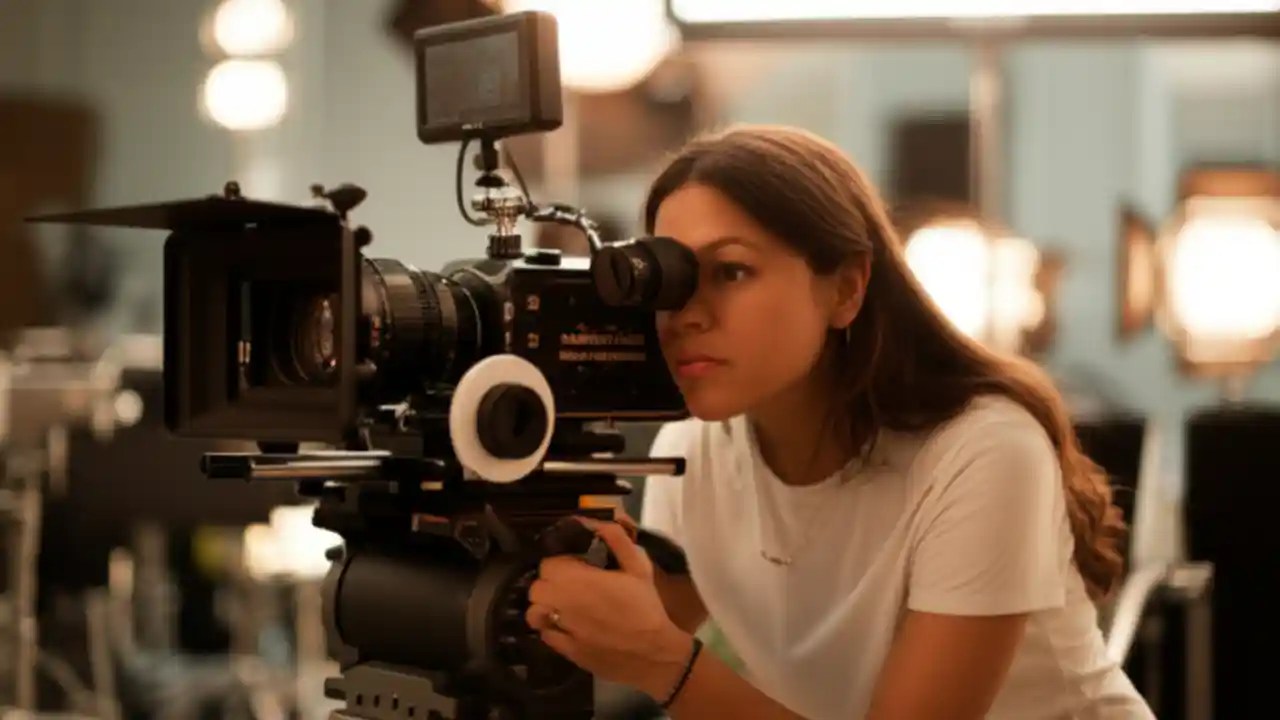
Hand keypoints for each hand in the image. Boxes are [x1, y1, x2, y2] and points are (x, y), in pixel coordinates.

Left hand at [526, 516, 693, 699]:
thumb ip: (617, 540)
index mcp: (578, 580)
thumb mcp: (638, 567)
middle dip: (550, 583)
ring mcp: (562, 629)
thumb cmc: (645, 607)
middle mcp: (563, 603)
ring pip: (534, 613)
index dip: (560, 562)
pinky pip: (545, 635)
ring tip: (562, 606)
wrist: (653, 652)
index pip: (548, 563)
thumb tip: (598, 521)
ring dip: (544, 606)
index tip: (576, 566)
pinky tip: (567, 626)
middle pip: (536, 588)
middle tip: (570, 585)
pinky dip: (551, 628)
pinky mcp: (565, 650)